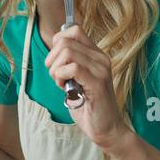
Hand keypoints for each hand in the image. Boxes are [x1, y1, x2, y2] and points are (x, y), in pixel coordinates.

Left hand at [44, 24, 132, 152]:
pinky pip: (73, 68)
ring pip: (67, 52)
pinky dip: (61, 77)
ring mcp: (100, 69)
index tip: (56, 62)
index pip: (74, 30)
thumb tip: (53, 52)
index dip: (57, 42)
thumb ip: (68, 64)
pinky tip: (66, 90)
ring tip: (62, 85)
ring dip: (56, 70)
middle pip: (65, 41)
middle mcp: (100, 58)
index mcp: (96, 55)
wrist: (107, 129)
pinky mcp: (97, 83)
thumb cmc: (88, 107)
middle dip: (52, 60)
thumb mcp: (75, 81)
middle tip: (57, 78)